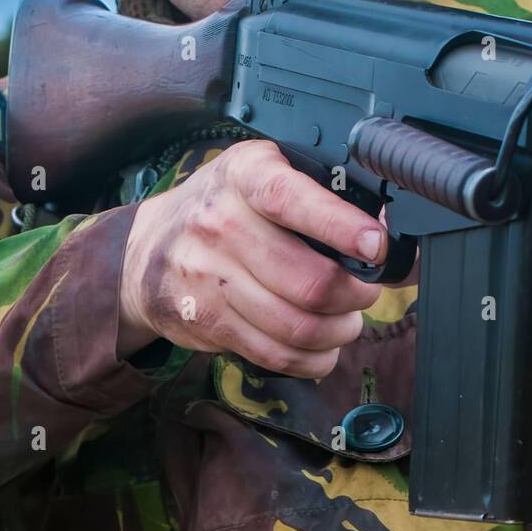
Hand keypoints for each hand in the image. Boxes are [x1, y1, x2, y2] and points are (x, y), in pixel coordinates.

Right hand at [117, 139, 385, 375]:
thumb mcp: (260, 171)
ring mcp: (208, 276)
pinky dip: (313, 359)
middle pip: (308, 281)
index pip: (290, 199)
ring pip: (297, 326)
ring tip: (347, 321)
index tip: (376, 245)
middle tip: (367, 291)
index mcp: (243, 174)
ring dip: (340, 331)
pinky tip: (322, 346)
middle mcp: (219, 222)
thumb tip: (384, 224)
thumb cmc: (225, 205)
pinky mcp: (206, 322)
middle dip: (357, 294)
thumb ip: (315, 189)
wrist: (147, 247)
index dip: (340, 225)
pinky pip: (275, 355)